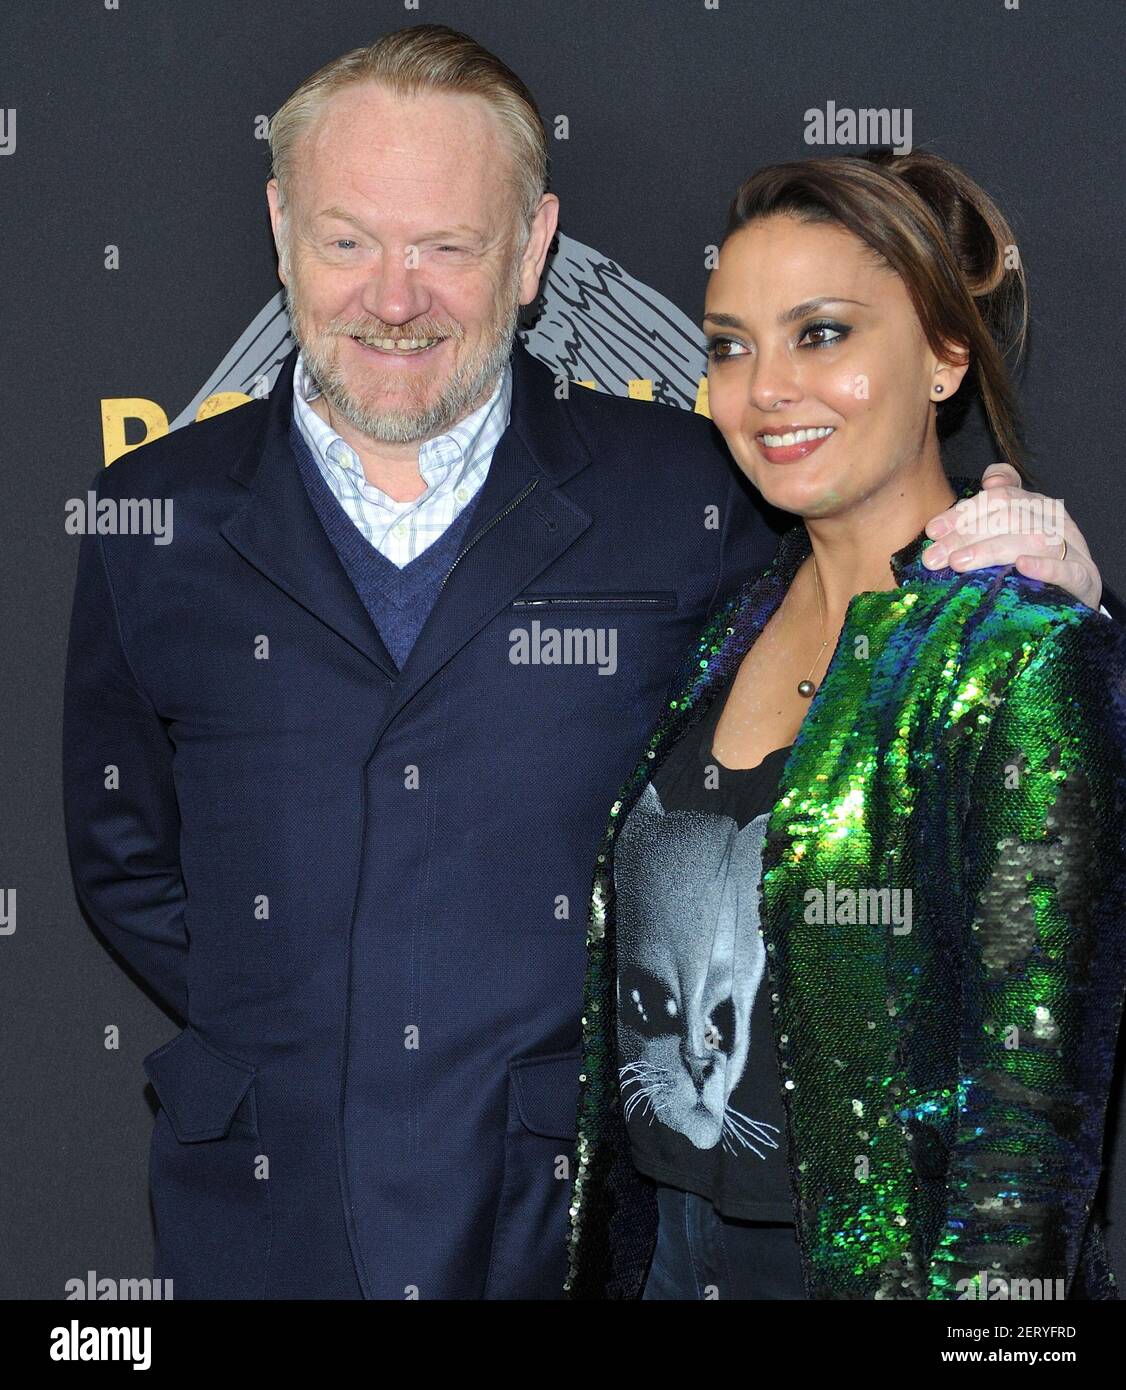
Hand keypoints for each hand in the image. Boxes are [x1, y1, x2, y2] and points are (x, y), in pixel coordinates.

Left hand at [922, 462, 1102, 609]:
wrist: (1079, 593)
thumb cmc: (1038, 560)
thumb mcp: (1014, 531)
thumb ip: (996, 506)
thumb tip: (989, 479)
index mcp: (1037, 505)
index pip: (999, 498)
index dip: (964, 512)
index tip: (932, 531)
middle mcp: (1055, 521)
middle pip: (1008, 518)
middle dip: (964, 536)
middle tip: (933, 557)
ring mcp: (1072, 548)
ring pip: (1031, 540)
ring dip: (991, 550)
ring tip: (959, 563)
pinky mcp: (1084, 579)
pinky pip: (1066, 570)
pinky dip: (1045, 567)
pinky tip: (1022, 566)